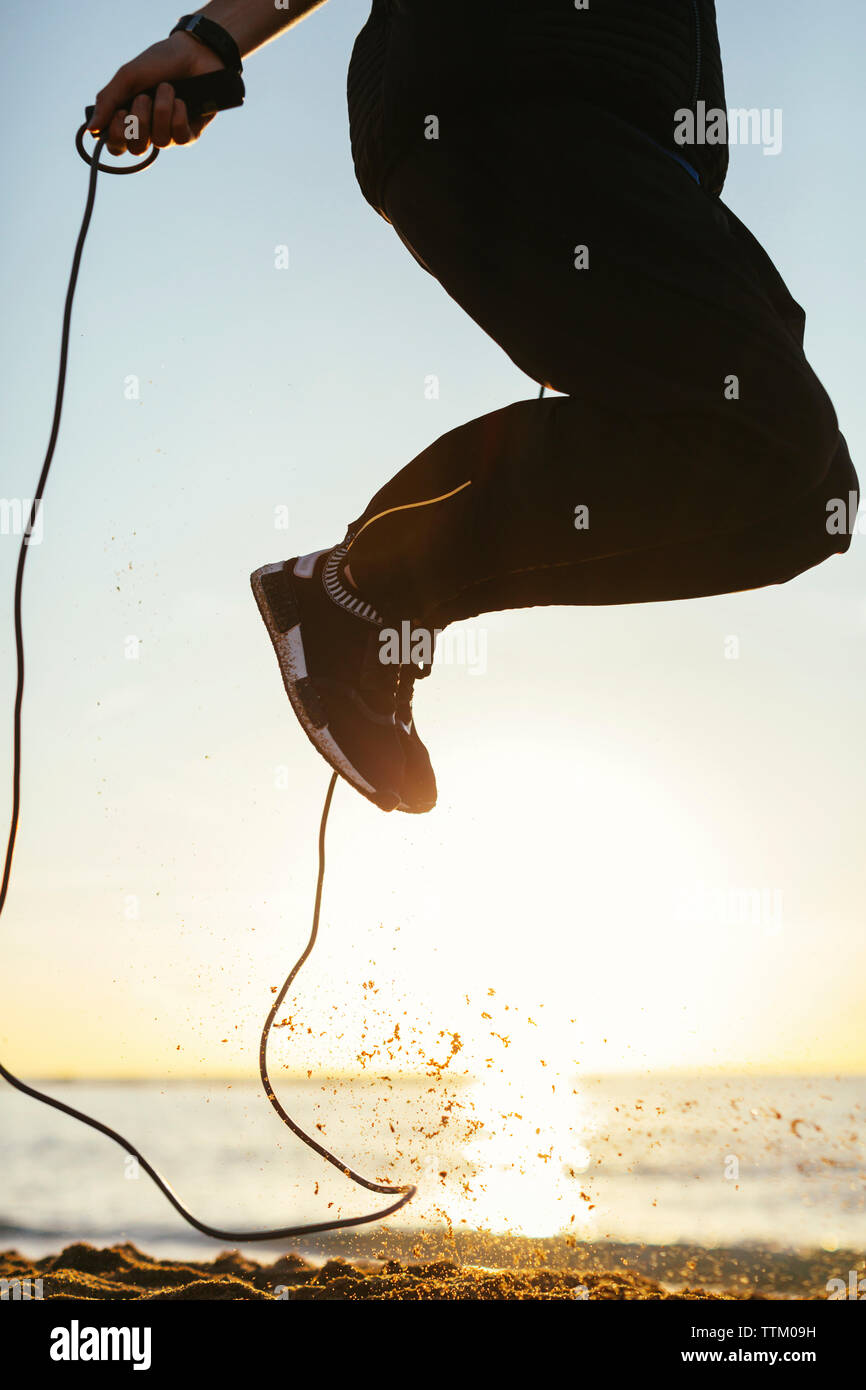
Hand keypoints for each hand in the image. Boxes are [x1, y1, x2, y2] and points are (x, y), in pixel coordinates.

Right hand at [88, 32, 224, 155]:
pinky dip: (177, 115)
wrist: (193, 52)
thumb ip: (108, 102)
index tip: (121, 112)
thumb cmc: (158, 63)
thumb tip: (91, 129)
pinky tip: (181, 100)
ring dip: (161, 110)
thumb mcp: (128, 77)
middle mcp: (148, 130)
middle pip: (136, 149)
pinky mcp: (189, 134)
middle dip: (139, 121)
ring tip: (166, 88)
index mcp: (128, 118)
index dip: (117, 136)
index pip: (116, 147)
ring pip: (159, 141)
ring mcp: (169, 134)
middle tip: (144, 97)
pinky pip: (179, 138)